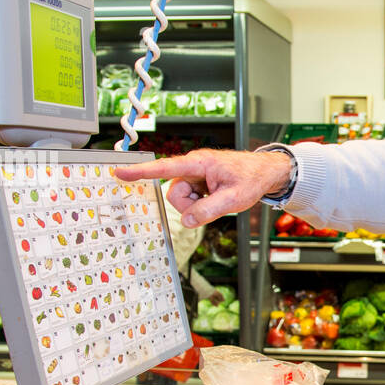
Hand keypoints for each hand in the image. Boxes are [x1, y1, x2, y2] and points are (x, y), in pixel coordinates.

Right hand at [114, 149, 292, 227]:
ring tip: (217, 197)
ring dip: (197, 204)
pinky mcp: (196, 180)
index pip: (165, 168)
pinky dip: (200, 202)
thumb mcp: (234, 199)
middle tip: (213, 202)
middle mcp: (193, 166)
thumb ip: (208, 210)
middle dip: (190, 205)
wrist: (264, 171)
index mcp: (199, 163)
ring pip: (181, 198)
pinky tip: (215, 196)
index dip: (141, 172)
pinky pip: (189, 198)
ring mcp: (194, 173)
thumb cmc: (251, 179)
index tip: (120, 172)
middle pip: (174, 193)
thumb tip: (186, 221)